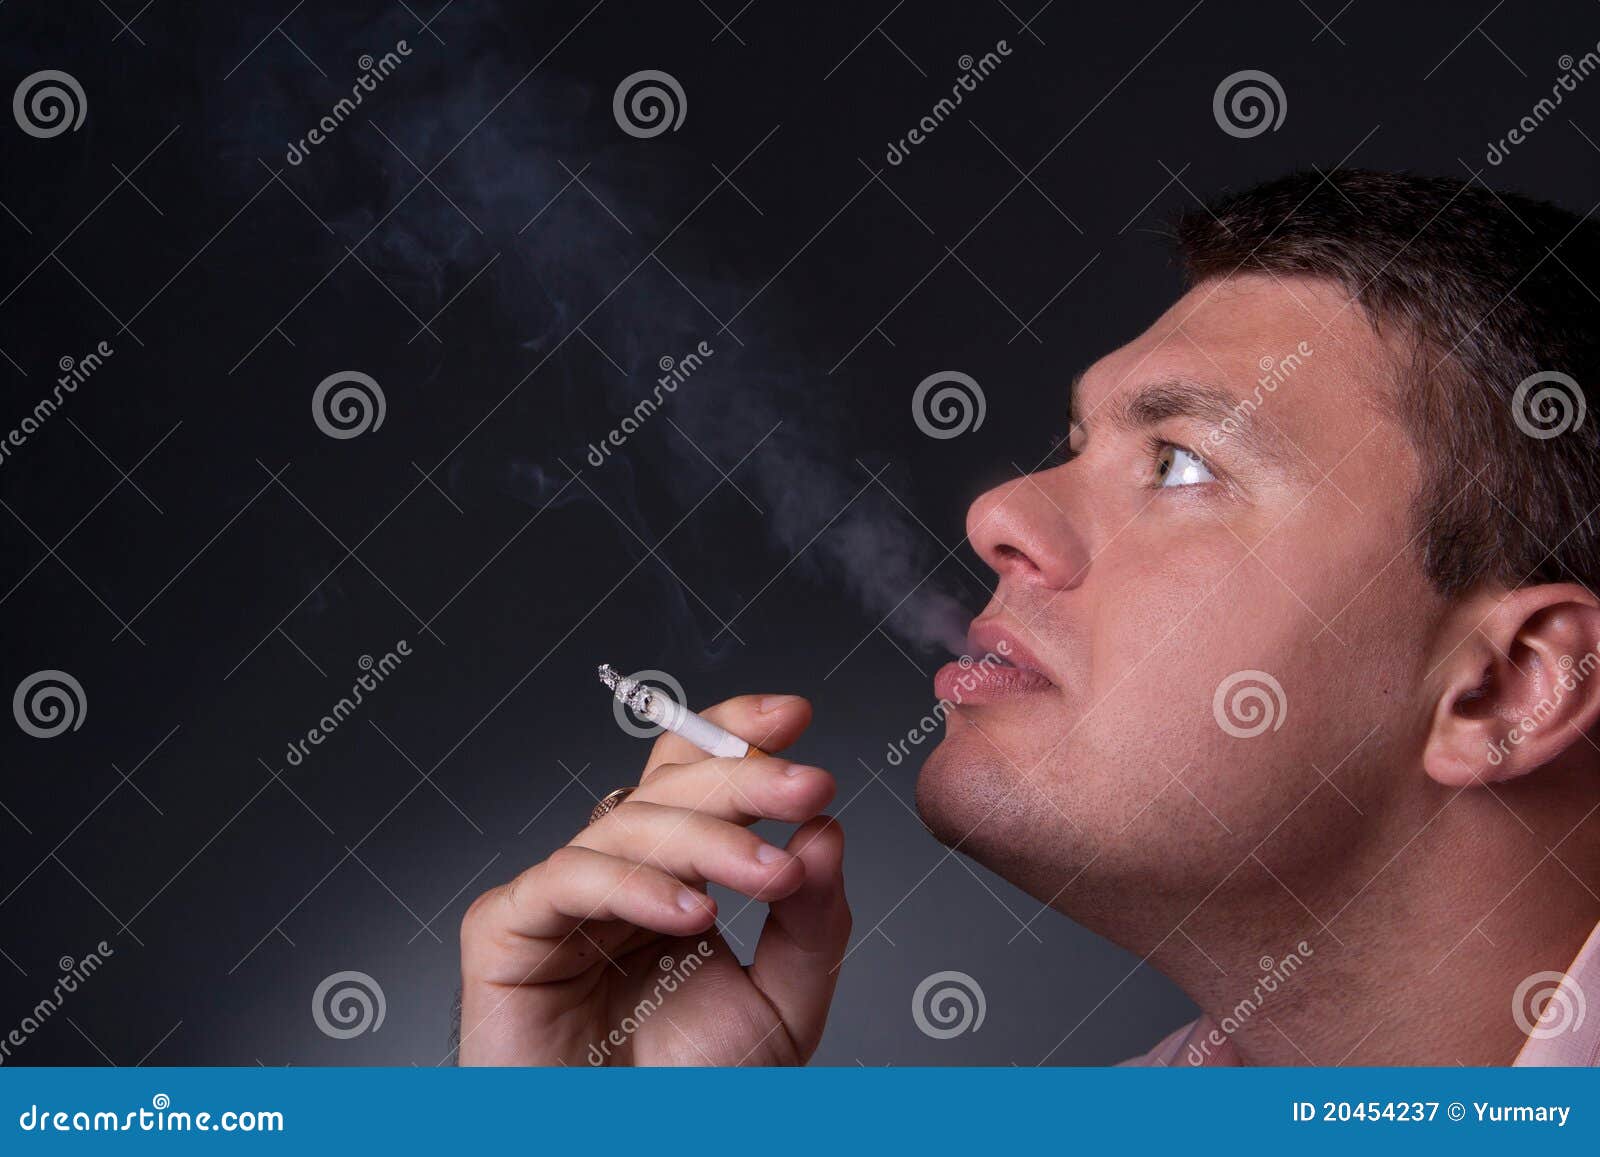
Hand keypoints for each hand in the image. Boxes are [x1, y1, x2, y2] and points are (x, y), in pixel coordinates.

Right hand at [457, 694, 849, 1064]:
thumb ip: (812, 923)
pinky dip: (635, 886)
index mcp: (672, 877)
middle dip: (743, 777)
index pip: (694, 779)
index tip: (795, 719)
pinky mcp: (506, 930)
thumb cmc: (689, 1099)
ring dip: (711, 840)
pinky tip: (692, 913)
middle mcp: (616, 877)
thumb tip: (826, 831)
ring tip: (773, 875)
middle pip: (666, 786)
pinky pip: (569, 879)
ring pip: (627, 823)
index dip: (735, 736)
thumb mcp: (783, 1007)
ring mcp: (560, 899)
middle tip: (808, 783)